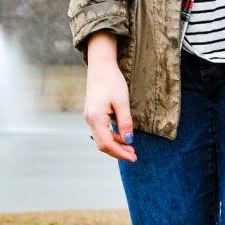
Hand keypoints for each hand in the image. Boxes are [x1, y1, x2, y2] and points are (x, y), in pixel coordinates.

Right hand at [84, 31, 136, 162]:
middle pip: (102, 144)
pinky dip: (112, 137)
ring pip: (101, 139)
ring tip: (131, 148)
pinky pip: (101, 132)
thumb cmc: (112, 82)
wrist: (101, 67)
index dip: (120, 153)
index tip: (133, 157)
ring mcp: (90, 118)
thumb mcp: (122, 102)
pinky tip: (123, 137)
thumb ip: (125, 122)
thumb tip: (129, 140)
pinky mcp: (93, 114)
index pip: (106, 144)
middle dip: (118, 152)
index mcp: (96, 118)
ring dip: (116, 145)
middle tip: (134, 156)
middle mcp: (90, 120)